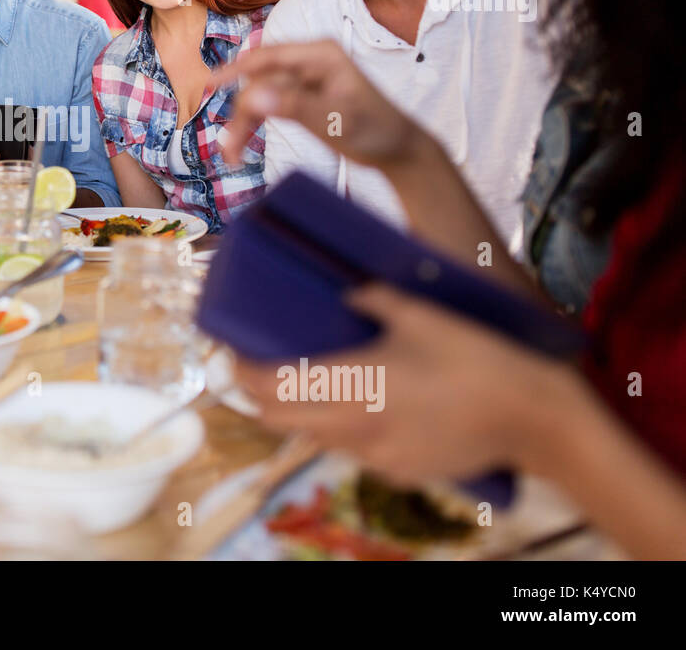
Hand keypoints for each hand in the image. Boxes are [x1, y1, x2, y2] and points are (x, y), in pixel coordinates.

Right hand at [209, 40, 425, 172]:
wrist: (398, 149)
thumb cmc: (377, 131)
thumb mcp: (336, 121)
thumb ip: (294, 107)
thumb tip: (252, 96)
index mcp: (321, 55)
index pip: (268, 57)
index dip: (234, 69)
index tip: (208, 84)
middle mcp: (310, 62)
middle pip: (260, 82)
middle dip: (241, 115)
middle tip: (230, 151)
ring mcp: (305, 79)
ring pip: (261, 96)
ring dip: (244, 124)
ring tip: (233, 156)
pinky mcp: (302, 97)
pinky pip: (270, 106)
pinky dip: (255, 125)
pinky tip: (242, 147)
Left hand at [233, 284, 582, 484]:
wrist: (533, 417)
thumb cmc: (476, 357)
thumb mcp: (420, 313)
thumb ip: (373, 300)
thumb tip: (348, 293)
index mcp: (351, 385)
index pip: (269, 388)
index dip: (240, 372)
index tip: (231, 352)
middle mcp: (353, 427)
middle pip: (277, 419)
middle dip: (257, 396)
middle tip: (255, 368)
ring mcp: (375, 456)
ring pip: (312, 438)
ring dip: (296, 414)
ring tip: (302, 384)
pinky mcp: (399, 472)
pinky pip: (350, 452)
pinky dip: (338, 430)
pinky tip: (356, 407)